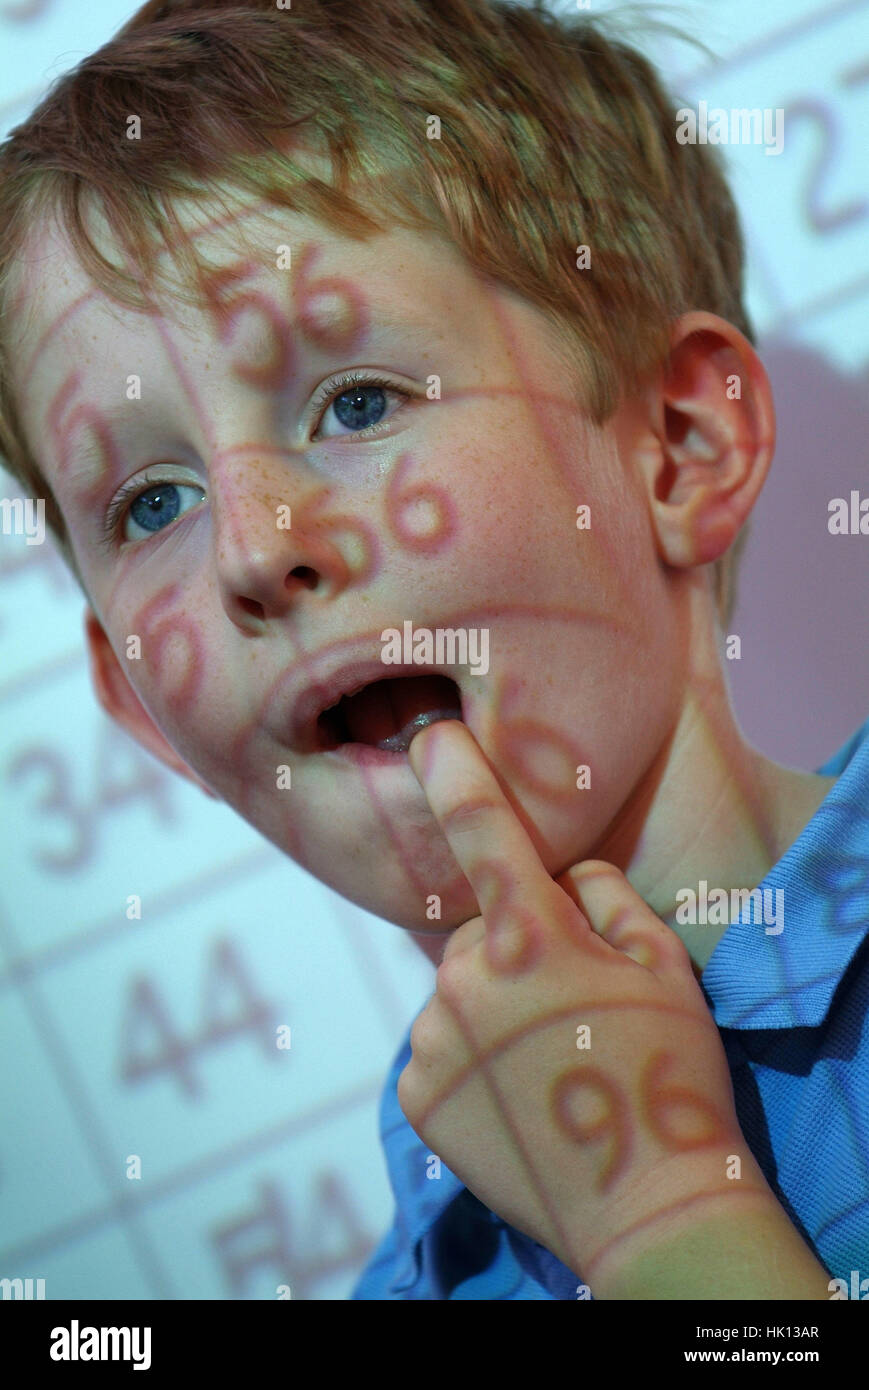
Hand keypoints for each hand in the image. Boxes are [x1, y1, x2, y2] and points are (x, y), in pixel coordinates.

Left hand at [397, 718, 774, 1287]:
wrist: (642, 1202)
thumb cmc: (666, 1069)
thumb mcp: (664, 964)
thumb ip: (607, 895)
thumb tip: (565, 871)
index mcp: (529, 935)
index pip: (483, 830)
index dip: (455, 773)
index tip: (429, 736)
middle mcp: (465, 977)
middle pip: (480, 933)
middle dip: (517, 950)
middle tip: (573, 1008)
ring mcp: (434, 1038)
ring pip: (456, 992)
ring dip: (490, 1007)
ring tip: (549, 1061)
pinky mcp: (417, 1092)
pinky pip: (439, 1047)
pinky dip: (468, 1059)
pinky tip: (516, 1092)